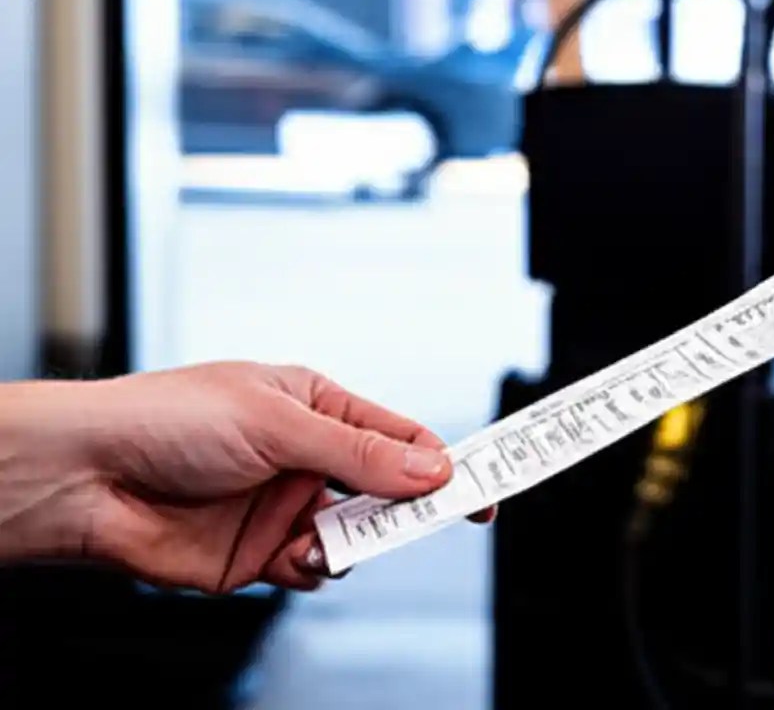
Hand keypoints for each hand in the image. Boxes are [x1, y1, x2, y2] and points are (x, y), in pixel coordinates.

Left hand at [0, 362, 493, 593]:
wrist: (88, 479)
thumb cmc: (166, 420)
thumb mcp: (279, 424)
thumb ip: (360, 454)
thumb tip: (434, 468)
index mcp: (315, 406)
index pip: (399, 434)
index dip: (445, 458)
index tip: (485, 483)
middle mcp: (306, 457)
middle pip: (387, 489)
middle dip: (408, 506)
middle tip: (430, 518)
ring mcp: (285, 505)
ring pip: (357, 534)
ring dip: (356, 540)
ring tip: (328, 533)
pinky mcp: (261, 553)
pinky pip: (317, 567)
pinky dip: (319, 566)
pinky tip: (296, 554)